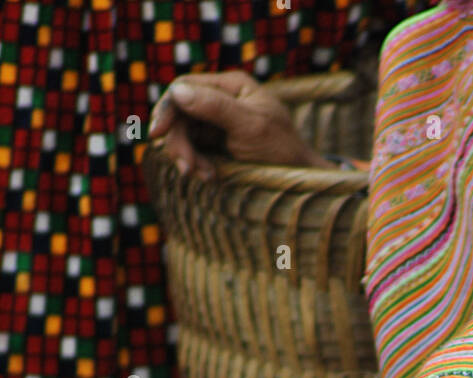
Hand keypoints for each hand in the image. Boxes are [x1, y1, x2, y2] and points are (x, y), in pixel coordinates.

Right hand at [147, 70, 332, 176]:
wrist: (300, 181)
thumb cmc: (282, 150)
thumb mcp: (250, 126)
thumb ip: (215, 107)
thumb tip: (178, 91)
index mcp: (232, 86)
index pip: (187, 87)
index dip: (168, 108)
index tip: (157, 133)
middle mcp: (222, 100)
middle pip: (181, 113)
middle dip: (179, 141)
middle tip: (187, 168)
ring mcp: (218, 123)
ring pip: (185, 134)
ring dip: (188, 157)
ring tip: (204, 176)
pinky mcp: (217, 145)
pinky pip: (194, 151)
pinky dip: (196, 165)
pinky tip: (209, 177)